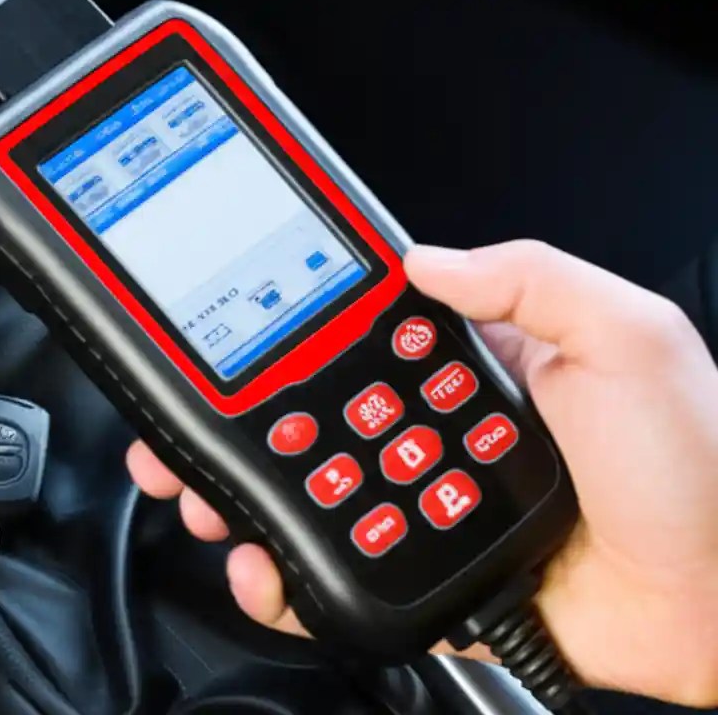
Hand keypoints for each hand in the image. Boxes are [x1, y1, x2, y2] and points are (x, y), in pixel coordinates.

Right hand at [129, 241, 717, 706]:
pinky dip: (284, 582)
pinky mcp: (419, 576)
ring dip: (235, 501)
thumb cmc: (696, 467)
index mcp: (469, 368)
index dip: (276, 341)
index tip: (220, 341)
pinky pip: (334, 577)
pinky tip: (265, 568)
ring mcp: (417, 507)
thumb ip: (532, 281)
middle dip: (225, 431)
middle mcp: (431, 435)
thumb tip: (428, 259)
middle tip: (176, 439)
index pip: (350, 342)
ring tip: (206, 503)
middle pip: (302, 426)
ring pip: (302, 501)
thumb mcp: (629, 338)